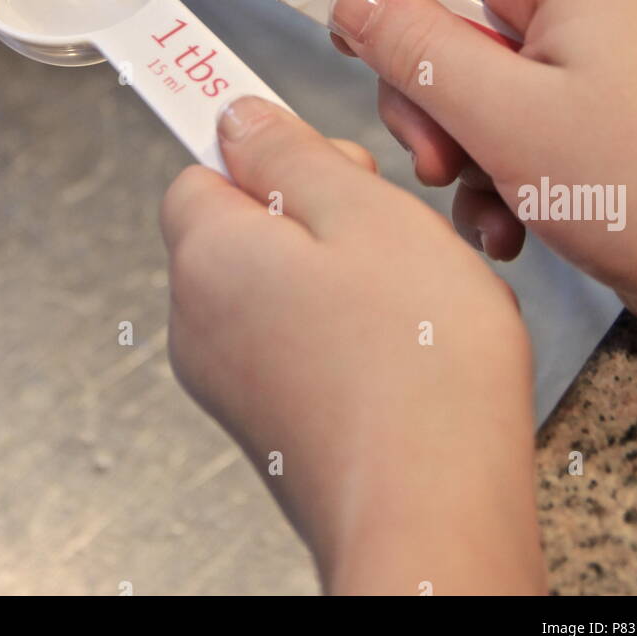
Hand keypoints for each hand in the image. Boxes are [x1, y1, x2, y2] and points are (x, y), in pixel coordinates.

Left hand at [160, 97, 544, 594]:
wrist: (437, 517)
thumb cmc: (413, 365)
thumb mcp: (364, 210)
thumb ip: (291, 151)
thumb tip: (237, 118)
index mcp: (208, 256)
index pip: (201, 169)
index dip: (266, 150)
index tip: (318, 151)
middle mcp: (200, 322)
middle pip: (243, 225)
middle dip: (315, 210)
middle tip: (385, 223)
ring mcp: (233, 382)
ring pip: (279, 284)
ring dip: (340, 270)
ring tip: (408, 293)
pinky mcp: (272, 425)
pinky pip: (297, 341)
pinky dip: (343, 330)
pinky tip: (403, 348)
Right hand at [329, 0, 636, 346]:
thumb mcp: (507, 119)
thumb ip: (416, 49)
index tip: (351, 38)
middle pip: (452, 0)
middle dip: (424, 84)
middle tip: (432, 153)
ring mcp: (604, 48)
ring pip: (481, 67)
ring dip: (460, 139)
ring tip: (482, 202)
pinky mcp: (612, 105)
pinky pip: (525, 111)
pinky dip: (502, 163)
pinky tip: (510, 223)